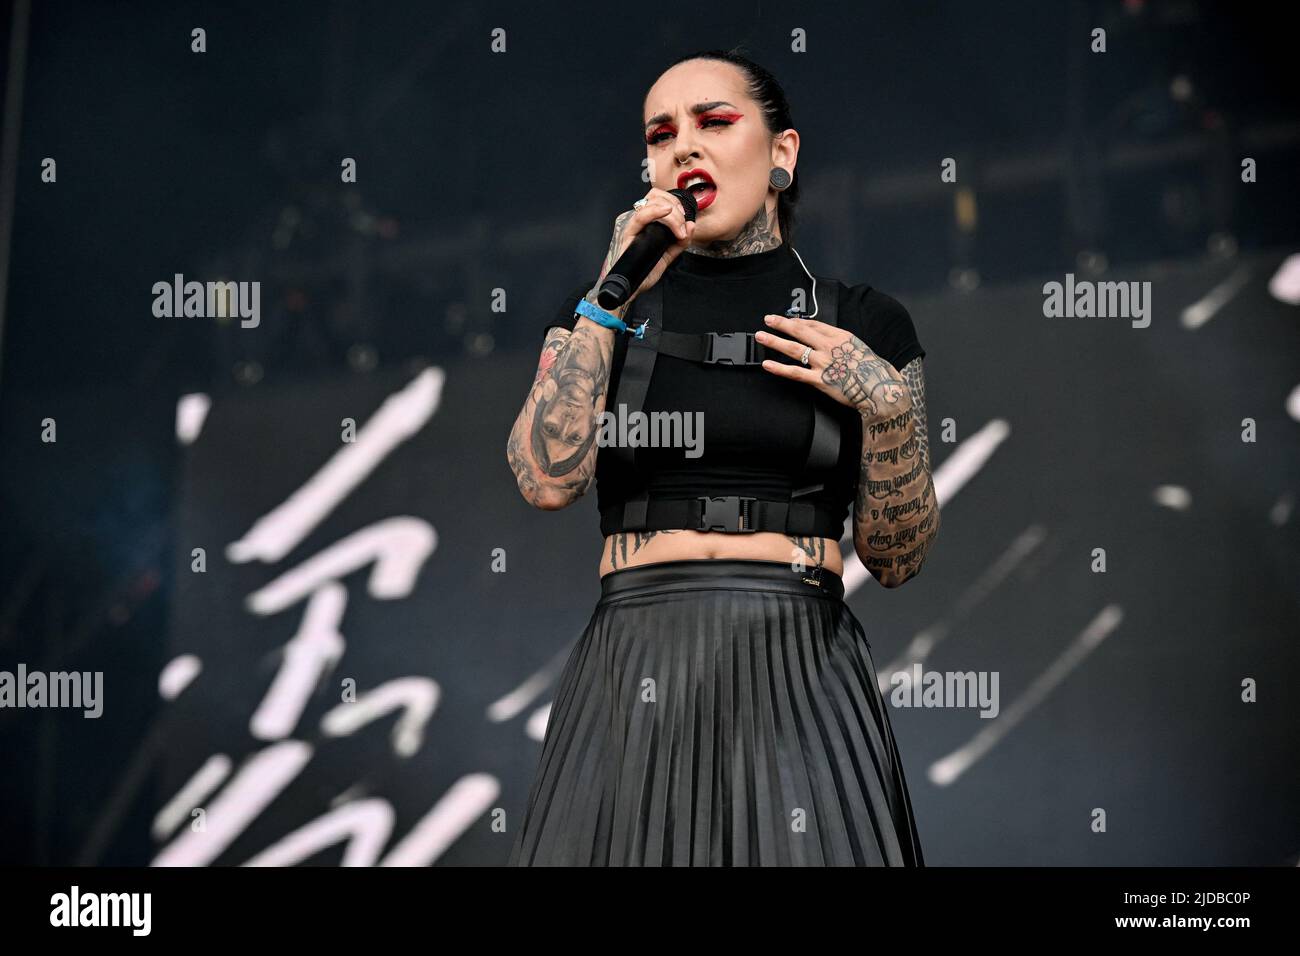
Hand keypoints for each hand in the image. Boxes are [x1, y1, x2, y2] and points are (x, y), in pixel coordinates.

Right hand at [591, 188, 695, 313]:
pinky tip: (667, 212)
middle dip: (675, 207)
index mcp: (644, 222)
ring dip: (671, 215)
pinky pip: (640, 216)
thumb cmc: (642, 272)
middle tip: (683, 225)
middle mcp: (636, 220)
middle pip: (655, 196)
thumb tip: (691, 225)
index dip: (674, 202)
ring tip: (678, 231)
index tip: (685, 217)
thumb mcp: (667, 255)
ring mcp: (630, 225)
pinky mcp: (626, 233)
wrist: (629, 289)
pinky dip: (656, 211)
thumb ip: (680, 241)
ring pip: (651, 204)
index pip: (658, 199)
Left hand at [755, 314, 910, 420]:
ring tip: (761, 336)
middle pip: (800, 330)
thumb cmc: (873, 370)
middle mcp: (829, 346)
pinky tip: (767, 364)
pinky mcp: (819, 380)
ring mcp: (823, 363)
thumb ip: (841, 341)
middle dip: (781, 323)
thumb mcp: (859, 347)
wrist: (880, 388)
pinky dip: (779, 368)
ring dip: (774, 341)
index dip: (798, 320)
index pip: (814, 324)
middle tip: (768, 319)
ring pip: (793, 348)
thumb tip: (826, 338)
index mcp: (841, 336)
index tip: (787, 319)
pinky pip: (795, 373)